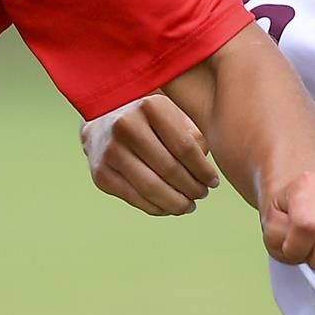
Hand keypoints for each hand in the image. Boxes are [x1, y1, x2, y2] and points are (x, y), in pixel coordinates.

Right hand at [79, 94, 219, 216]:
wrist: (101, 121)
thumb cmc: (149, 119)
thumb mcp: (172, 114)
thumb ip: (193, 138)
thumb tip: (203, 175)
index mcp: (149, 106)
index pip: (185, 147)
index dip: (203, 170)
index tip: (214, 182)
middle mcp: (126, 126)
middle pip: (169, 170)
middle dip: (192, 188)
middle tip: (202, 194)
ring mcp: (110, 151)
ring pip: (152, 189)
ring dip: (177, 203)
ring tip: (189, 205)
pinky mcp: (101, 174)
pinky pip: (136, 199)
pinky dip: (157, 208)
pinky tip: (169, 206)